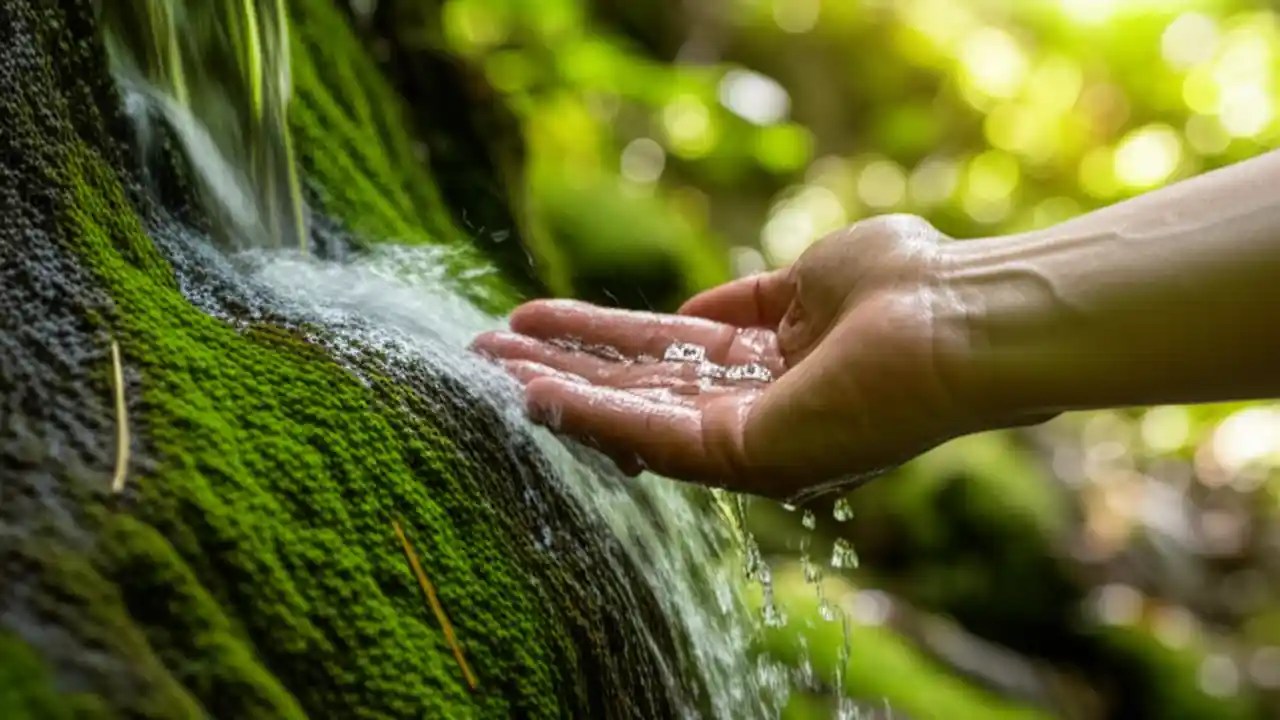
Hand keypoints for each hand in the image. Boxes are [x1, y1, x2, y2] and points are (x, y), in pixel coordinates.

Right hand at [472, 215, 986, 498]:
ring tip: (486, 365)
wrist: (965, 317)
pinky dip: (590, 412)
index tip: (533, 319)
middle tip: (484, 349)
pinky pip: (651, 435)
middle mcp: (752, 415)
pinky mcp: (747, 458)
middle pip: (636, 389)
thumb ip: (747, 302)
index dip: (597, 337)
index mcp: (769, 372)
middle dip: (558, 367)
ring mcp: (748, 442)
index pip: (665, 356)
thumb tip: (689, 314)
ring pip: (631, 417)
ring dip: (555, 390)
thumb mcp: (811, 279)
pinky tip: (532, 389)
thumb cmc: (910, 287)